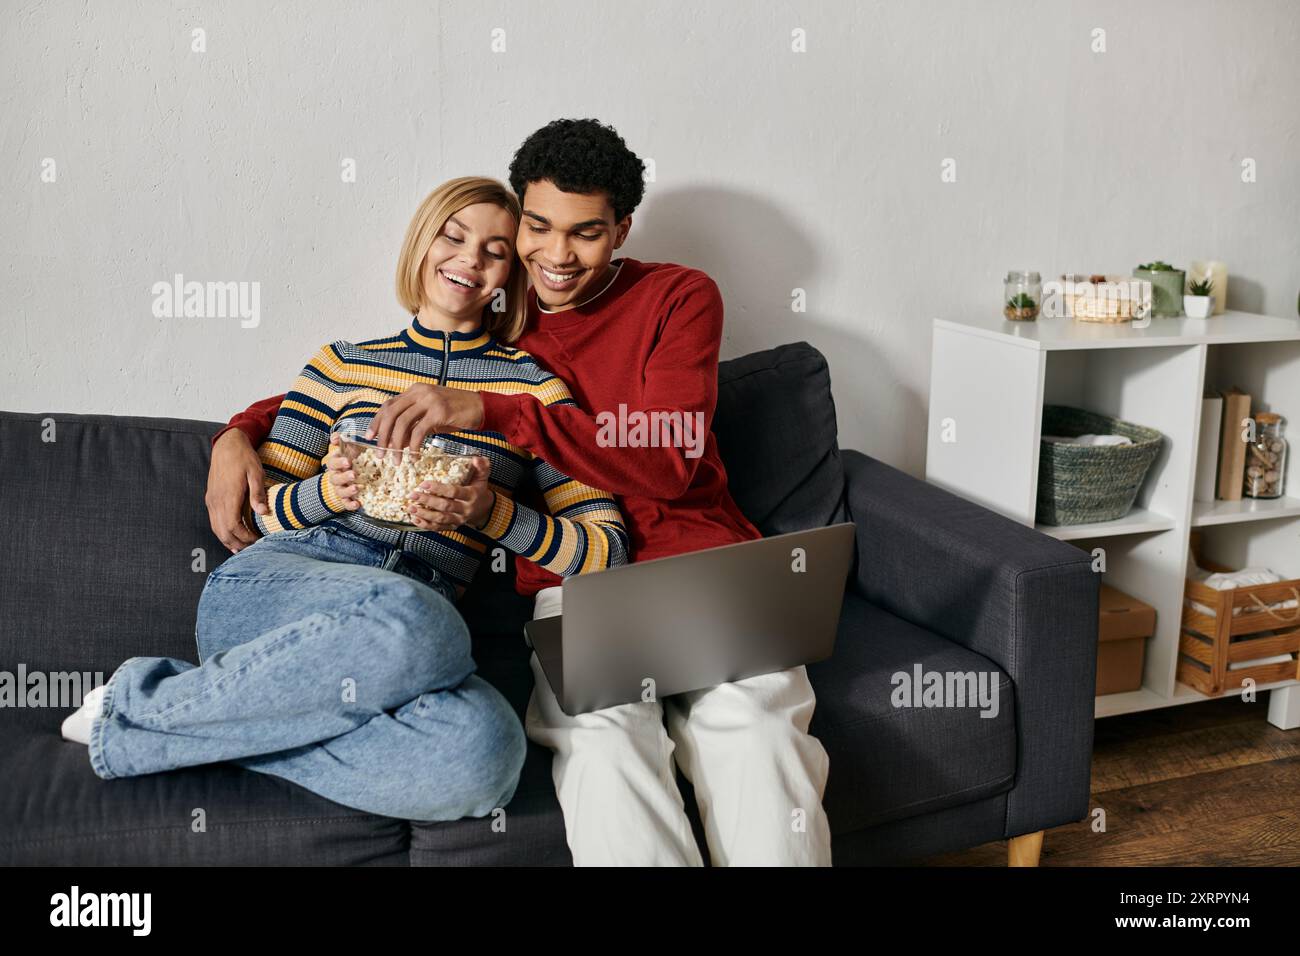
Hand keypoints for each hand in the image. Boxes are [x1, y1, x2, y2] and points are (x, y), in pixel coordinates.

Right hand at [206, 429, 268, 551]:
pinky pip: (213, 521)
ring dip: (228, 541)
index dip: (245, 537)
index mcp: (229, 496)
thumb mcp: (256, 472)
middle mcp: (216, 501)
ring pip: (216, 529)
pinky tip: (231, 536)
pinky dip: (222, 532)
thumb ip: (258, 493)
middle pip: (223, 532)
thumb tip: (263, 512)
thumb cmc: (244, 458)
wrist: (226, 445)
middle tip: (252, 550)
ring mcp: (211, 500)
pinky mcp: (210, 498)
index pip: (234, 526)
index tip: (258, 541)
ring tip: (241, 549)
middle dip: (237, 544)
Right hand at [324, 434, 362, 511]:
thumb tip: (336, 436)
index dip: (338, 462)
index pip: (332, 463)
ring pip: (340, 491)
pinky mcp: (345, 500)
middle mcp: (335, 477)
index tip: (348, 461)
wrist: (346, 479)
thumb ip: (341, 441)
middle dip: (344, 477)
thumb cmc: (349, 461)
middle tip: (353, 474)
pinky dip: (350, 505)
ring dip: (347, 491)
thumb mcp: (346, 449)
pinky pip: (346, 504)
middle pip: (335, 478)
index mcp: (335, 464)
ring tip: (356, 488)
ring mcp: (340, 489)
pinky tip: (357, 504)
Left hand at [366, 383, 484, 450]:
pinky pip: (419, 431)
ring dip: (397, 444)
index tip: (369, 437)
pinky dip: (414, 446)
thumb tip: (395, 439)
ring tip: (397, 461)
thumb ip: (414, 420)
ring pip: (402, 423)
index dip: (376, 422)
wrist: (481, 407)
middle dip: (383, 436)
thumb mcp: (431, 413)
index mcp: (415, 390)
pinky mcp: (439, 412)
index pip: (388, 405)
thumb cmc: (456, 412)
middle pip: (391, 414)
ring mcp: (429, 400)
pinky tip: (415, 456)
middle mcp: (419, 392)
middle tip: (381, 454)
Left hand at [406, 457, 493, 531]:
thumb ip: (482, 466)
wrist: (484, 509)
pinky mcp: (452, 526)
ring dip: (424, 514)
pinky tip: (415, 519)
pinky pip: (438, 528)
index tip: (424, 484)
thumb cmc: (479, 489)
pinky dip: (426, 525)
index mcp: (471, 496)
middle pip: (445, 506)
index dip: (439, 489)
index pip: (454, 492)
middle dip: (427, 500)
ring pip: (440, 519)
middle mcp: (465, 510)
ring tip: (410, 507)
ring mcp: (458, 520)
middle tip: (412, 494)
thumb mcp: (483, 476)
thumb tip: (476, 459)